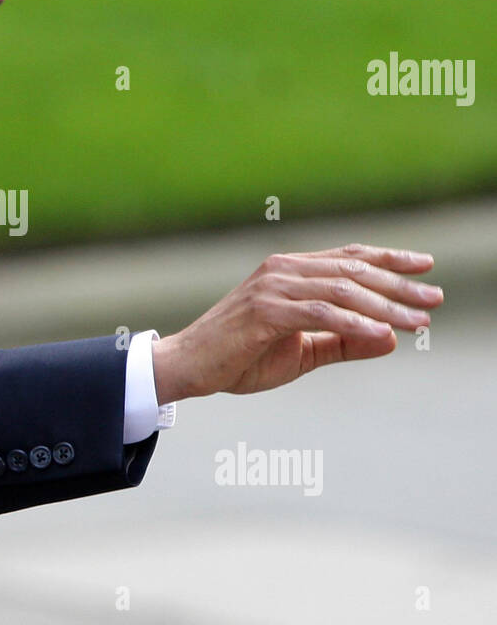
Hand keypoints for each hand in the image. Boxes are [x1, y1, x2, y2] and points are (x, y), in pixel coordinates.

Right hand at [151, 244, 442, 401]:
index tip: (426, 265)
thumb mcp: (302, 351)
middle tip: (435, 298)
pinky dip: (353, 322)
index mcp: (290, 271)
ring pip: (341, 290)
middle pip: (353, 270)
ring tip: (417, 321)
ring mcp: (272, 287)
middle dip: (399, 285)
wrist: (189, 366)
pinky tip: (380, 332)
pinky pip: (318, 313)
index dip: (389, 258)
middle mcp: (283, 270)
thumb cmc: (240, 357)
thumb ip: (344, 342)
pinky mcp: (264, 311)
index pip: (349, 257)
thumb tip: (390, 337)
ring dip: (385, 305)